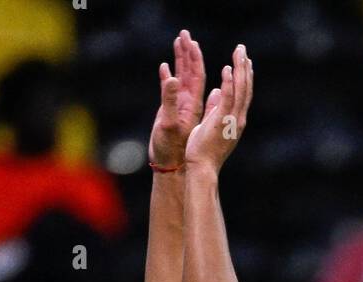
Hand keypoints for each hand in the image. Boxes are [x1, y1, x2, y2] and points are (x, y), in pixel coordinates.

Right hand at [148, 29, 205, 168]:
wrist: (169, 167)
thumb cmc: (171, 149)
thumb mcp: (169, 123)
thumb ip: (170, 100)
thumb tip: (174, 78)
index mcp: (193, 105)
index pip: (197, 75)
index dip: (195, 58)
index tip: (192, 41)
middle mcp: (189, 104)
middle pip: (191, 73)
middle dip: (188, 53)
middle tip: (184, 33)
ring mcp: (181, 108)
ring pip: (182, 79)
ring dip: (181, 61)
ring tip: (178, 41)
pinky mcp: (172, 113)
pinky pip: (172, 91)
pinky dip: (169, 78)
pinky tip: (166, 68)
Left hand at [185, 43, 252, 173]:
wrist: (202, 168)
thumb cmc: (204, 152)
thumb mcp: (212, 126)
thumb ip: (216, 109)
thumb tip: (217, 93)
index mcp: (236, 121)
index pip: (243, 95)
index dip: (245, 77)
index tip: (245, 61)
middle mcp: (238, 119)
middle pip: (245, 89)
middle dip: (245, 68)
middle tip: (243, 50)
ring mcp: (232, 121)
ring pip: (240, 90)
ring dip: (239, 70)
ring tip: (238, 52)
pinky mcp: (222, 121)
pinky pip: (228, 98)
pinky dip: (229, 83)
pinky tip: (227, 68)